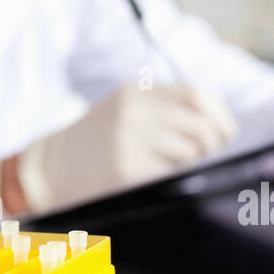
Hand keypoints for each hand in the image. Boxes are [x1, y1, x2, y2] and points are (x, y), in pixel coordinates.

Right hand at [16, 84, 237, 212]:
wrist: (48, 169)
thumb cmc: (95, 145)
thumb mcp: (123, 113)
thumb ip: (162, 110)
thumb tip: (216, 126)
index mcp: (135, 94)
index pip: (197, 96)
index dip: (220, 117)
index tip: (224, 133)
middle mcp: (132, 112)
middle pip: (200, 125)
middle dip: (212, 144)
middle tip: (204, 155)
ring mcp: (128, 141)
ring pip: (190, 151)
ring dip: (192, 163)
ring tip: (173, 167)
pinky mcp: (125, 171)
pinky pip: (170, 174)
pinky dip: (173, 179)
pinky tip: (157, 179)